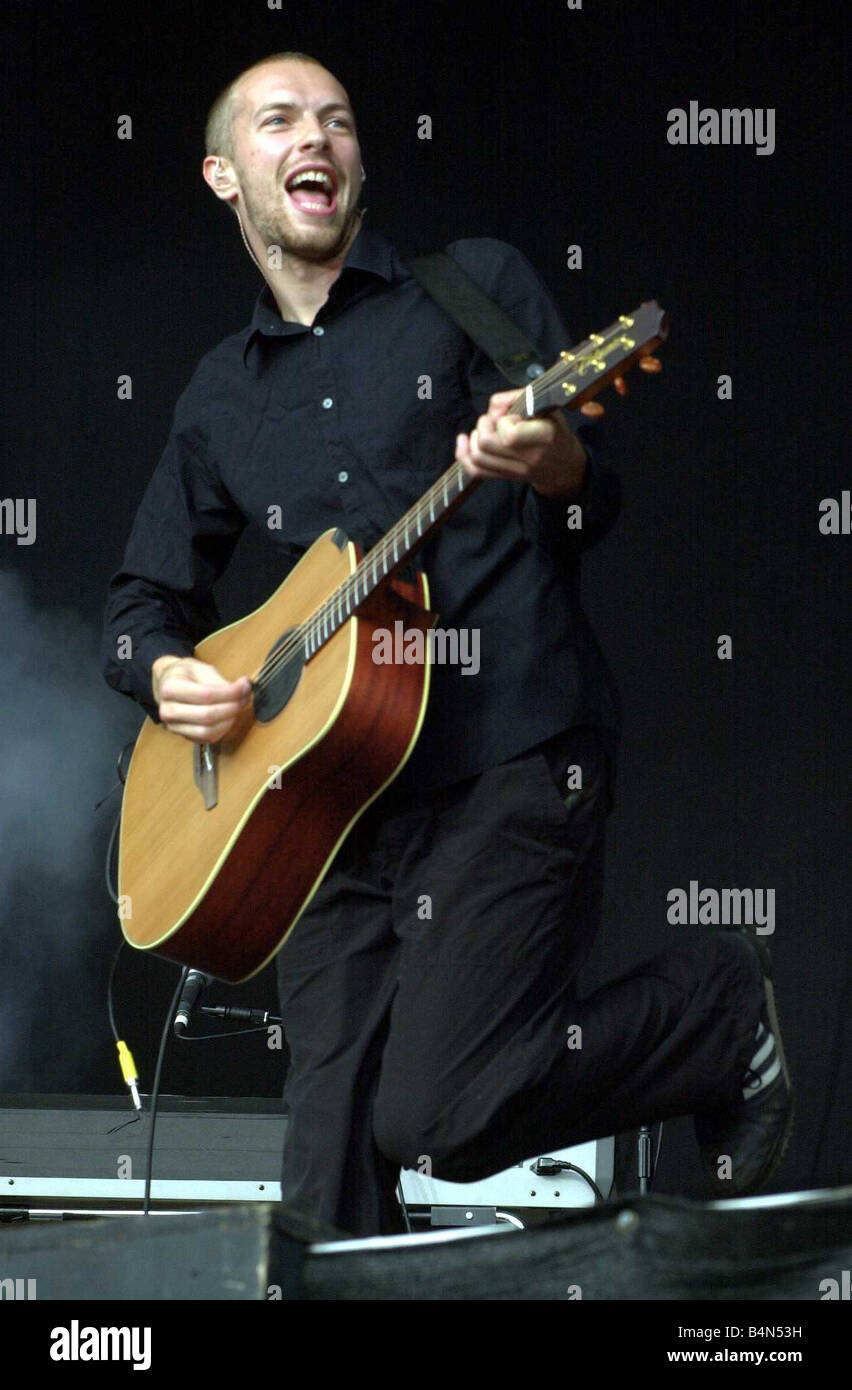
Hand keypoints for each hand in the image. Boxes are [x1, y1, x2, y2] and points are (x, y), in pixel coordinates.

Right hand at [151, 656, 251, 742]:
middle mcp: (168, 710)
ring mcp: (174, 726)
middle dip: (233, 707)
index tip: (245, 685)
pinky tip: (230, 716)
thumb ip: (220, 680)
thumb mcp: (199, 668)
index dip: (231, 692)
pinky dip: (224, 728)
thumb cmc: (184, 675)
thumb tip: (242, 689)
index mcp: (170, 688)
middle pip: (208, 716)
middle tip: (245, 696)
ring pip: (208, 731)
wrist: (166, 685)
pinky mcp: (184, 736)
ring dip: (230, 720)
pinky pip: (208, 738)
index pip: (206, 695)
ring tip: (239, 706)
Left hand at [456, 389, 587, 497]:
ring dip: (474, 438)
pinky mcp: (505, 477)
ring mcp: (516, 471)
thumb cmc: (555, 429)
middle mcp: (529, 457)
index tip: (511, 416)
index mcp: (543, 436)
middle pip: (486, 444)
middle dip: (483, 426)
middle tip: (493, 420)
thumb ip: (517, 397)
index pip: (509, 435)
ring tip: (485, 429)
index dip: (503, 421)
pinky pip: (475, 471)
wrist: (564, 465)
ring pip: (477, 457)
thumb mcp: (545, 406)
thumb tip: (493, 406)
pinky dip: (464, 455)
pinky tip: (464, 441)